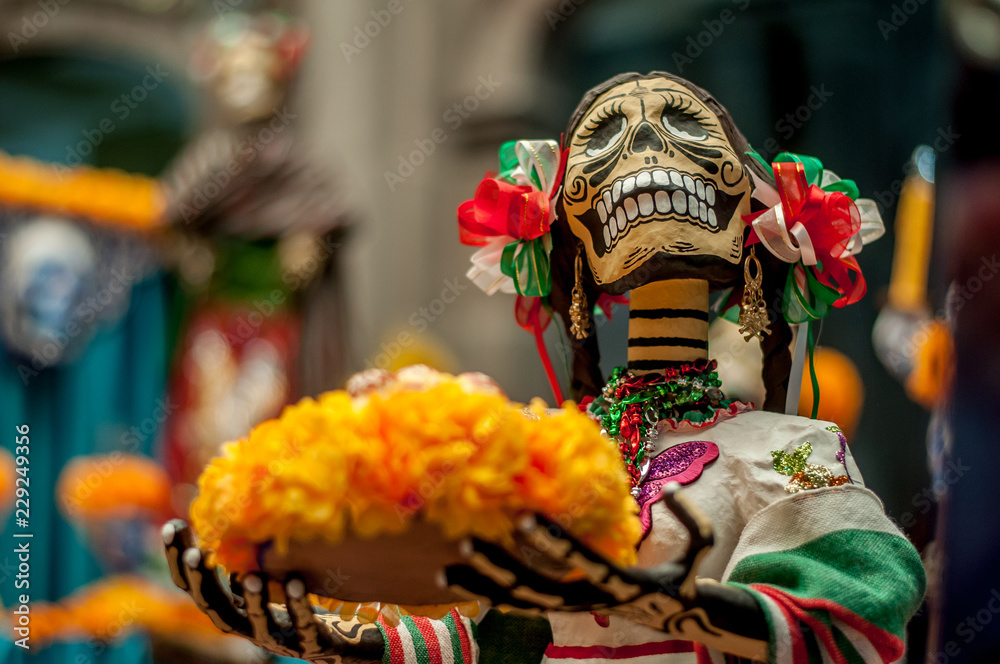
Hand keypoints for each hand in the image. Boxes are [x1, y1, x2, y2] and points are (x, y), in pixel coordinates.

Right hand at [163, 520, 383, 663]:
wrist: (342, 637)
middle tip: (195, 552)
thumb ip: (247, 551)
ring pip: (256, 623)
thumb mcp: (268, 570)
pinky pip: (302, 625)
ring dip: (252, 600)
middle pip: (213, 606)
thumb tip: (231, 506)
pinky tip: (295, 581)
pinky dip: (297, 605)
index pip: (194, 584)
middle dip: (202, 580)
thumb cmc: (296, 595)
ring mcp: (277, 637)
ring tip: (250, 576)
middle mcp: (247, 624)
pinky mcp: (309, 643)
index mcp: (232, 605)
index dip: (178, 558)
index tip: (173, 525)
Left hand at [442, 485, 767, 659]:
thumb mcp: (700, 550)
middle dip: (502, 565)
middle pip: (536, 586)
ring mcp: (569, 607)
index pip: (580, 561)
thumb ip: (692, 520)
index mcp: (617, 580)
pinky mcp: (557, 609)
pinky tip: (453, 582)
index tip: (525, 516)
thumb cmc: (681, 575)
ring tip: (447, 570)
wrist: (668, 613)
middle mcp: (587, 598)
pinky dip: (485, 595)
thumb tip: (671, 490)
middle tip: (468, 541)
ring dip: (483, 585)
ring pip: (518, 600)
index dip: (553, 541)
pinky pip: (515, 605)